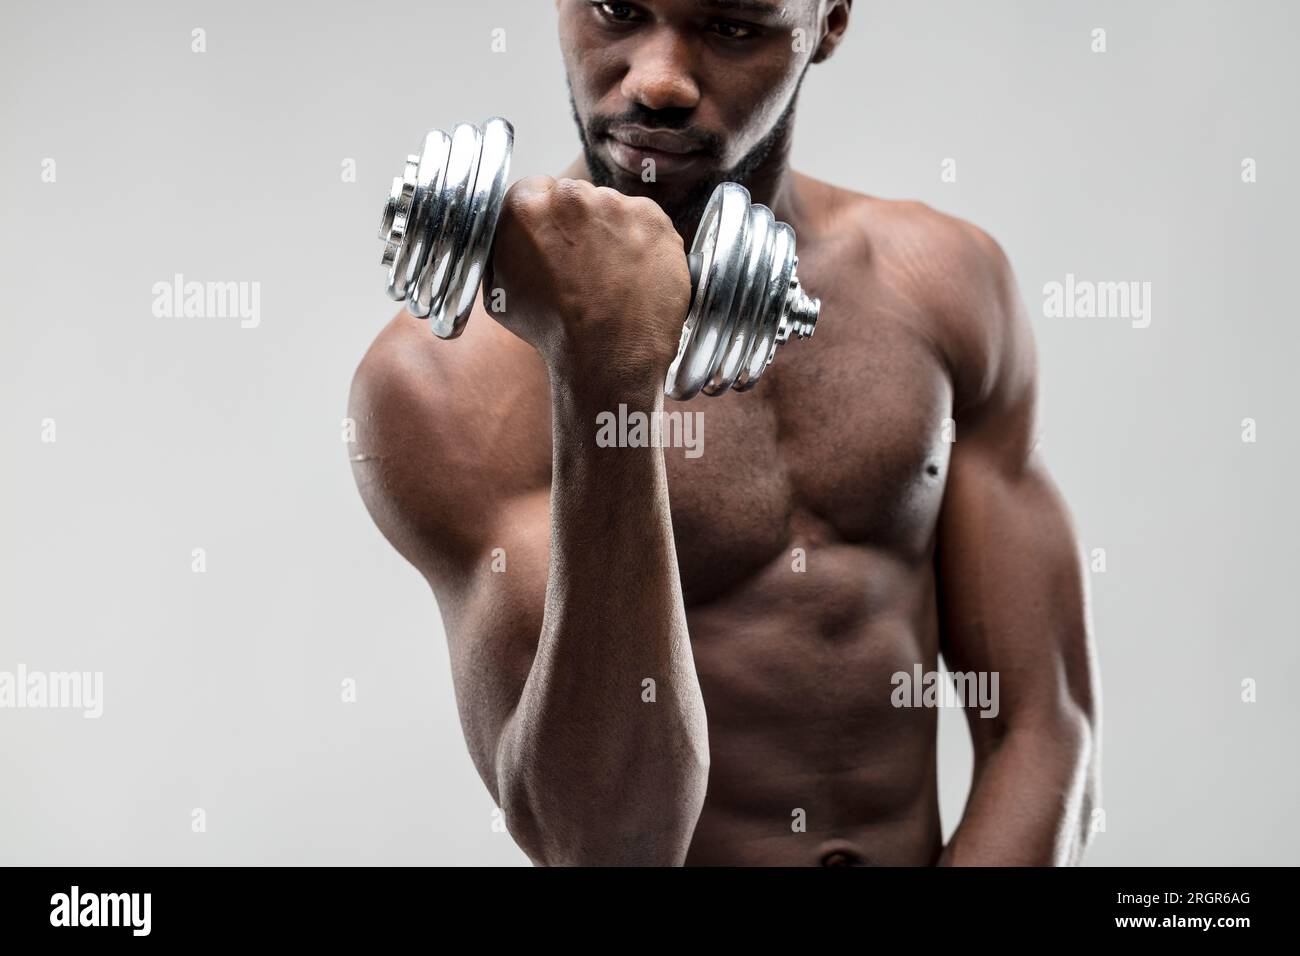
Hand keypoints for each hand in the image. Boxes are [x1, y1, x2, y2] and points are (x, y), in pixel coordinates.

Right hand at [485, 176, 691, 390]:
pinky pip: (645, 221)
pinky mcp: (653, 219)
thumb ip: (502, 250)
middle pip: (575, 195)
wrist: (608, 357)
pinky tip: (635, 273)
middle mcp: (571, 197)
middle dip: (579, 223)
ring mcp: (616, 205)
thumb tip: (508, 238)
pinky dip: (644, 242)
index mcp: (526, 208)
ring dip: (613, 232)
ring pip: (612, 208)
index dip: (546, 218)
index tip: (556, 238)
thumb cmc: (554, 332)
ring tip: (613, 275)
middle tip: (585, 262)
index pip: (535, 190)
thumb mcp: (500, 293)